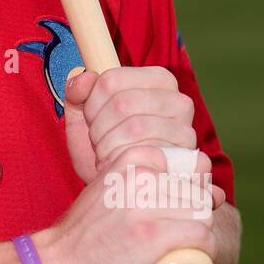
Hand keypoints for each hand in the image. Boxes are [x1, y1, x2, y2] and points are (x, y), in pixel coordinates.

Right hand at [34, 143, 219, 263]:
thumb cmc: (88, 231)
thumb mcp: (111, 187)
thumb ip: (143, 177)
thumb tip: (211, 190)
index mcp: (132, 157)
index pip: (192, 164)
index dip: (193, 189)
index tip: (180, 208)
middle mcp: (140, 175)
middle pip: (198, 193)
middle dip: (197, 214)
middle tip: (177, 235)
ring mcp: (146, 205)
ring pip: (203, 214)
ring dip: (200, 233)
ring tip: (181, 247)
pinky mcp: (153, 236)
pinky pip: (202, 236)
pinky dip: (205, 249)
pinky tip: (194, 257)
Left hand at [64, 65, 200, 183]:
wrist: (119, 186)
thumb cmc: (104, 144)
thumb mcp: (82, 115)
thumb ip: (77, 92)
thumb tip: (83, 78)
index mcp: (157, 79)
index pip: (111, 80)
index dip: (91, 103)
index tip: (90, 118)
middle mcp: (178, 100)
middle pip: (122, 103)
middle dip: (99, 127)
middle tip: (96, 140)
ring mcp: (185, 128)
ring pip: (134, 127)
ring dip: (109, 145)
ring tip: (105, 153)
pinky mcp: (186, 156)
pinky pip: (148, 153)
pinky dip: (123, 160)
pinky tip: (117, 164)